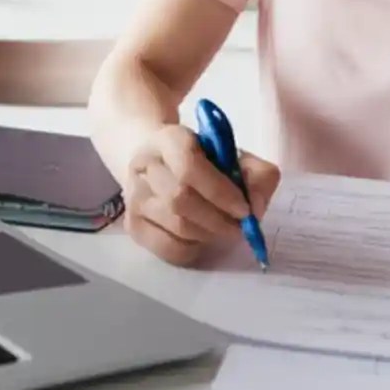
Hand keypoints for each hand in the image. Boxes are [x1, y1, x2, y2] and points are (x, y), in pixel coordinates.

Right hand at [122, 125, 280, 266]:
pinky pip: (167, 248)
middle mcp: (143, 165)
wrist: (160, 166)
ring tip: (225, 230)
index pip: (188, 166)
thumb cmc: (203, 162)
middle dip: (218, 219)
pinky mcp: (133, 225)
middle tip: (241, 227)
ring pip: (175, 225)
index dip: (220, 192)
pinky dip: (193, 249)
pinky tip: (203, 238)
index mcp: (169, 139)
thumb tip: (256, 208)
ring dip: (209, 234)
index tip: (244, 208)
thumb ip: (257, 175)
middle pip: (179, 200)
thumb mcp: (234, 156)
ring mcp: (134, 197)